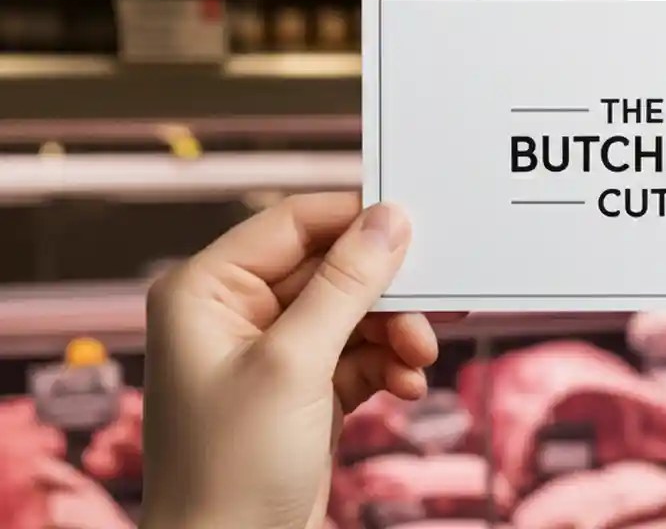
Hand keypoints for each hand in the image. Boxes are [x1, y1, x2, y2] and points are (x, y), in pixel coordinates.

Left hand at [141, 193, 463, 528]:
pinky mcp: (302, 391)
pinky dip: (387, 366)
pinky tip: (405, 387)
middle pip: (332, 270)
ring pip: (353, 314)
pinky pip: (358, 355)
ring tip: (419, 359)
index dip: (356, 220)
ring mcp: (271, 354)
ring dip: (394, 333)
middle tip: (436, 303)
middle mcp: (234, 314)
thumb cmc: (229, 469)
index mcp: (206, 291)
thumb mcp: (294, 365)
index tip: (417, 226)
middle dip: (386, 293)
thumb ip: (346, 286)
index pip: (293, 224)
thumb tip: (390, 219)